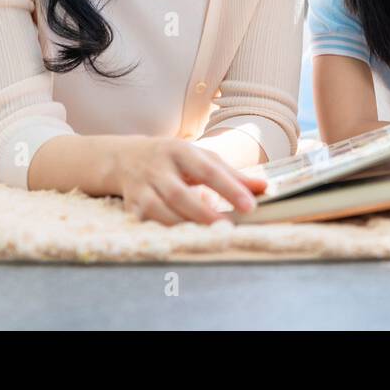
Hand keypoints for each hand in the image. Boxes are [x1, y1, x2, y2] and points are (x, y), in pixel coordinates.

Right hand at [102, 137, 267, 225]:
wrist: (125, 157)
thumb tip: (264, 187)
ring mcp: (142, 187)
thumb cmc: (173, 159)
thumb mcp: (201, 158)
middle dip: (203, 213)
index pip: (208, 170)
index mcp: (180, 150)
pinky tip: (180, 239)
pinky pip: (145, 223)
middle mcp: (158, 167)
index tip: (250, 205)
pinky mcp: (131, 205)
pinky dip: (163, 232)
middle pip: (179, 193)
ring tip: (206, 236)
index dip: (230, 188)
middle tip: (226, 227)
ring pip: (159, 210)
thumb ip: (232, 174)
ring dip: (182, 225)